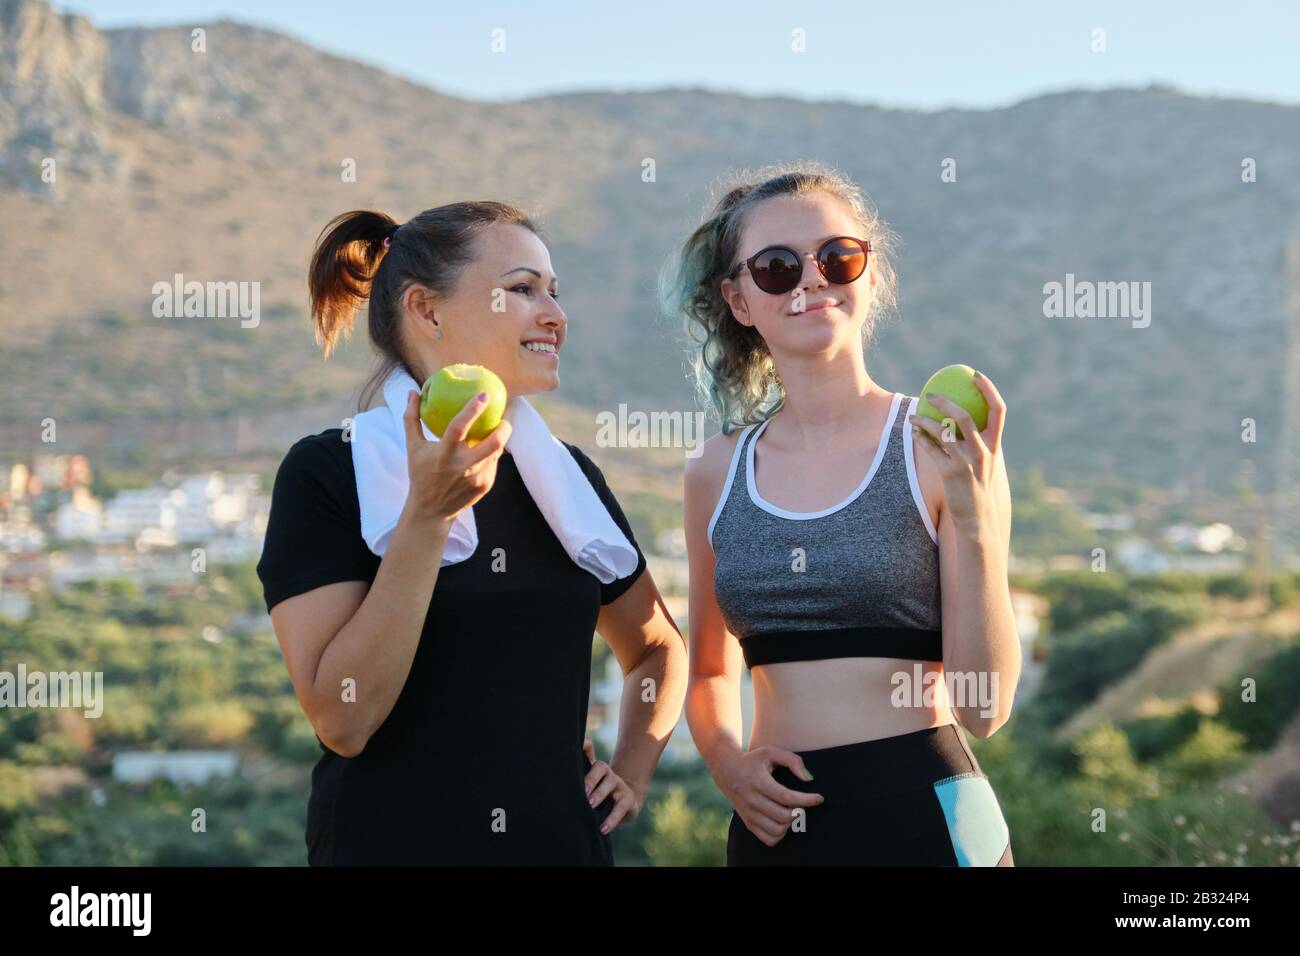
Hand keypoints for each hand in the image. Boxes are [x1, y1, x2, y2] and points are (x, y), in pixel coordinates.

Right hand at [400, 389, 512, 527]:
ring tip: (500, 427)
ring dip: (500, 438)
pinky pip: (494, 463)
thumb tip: (412, 392)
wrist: (431, 510)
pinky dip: (492, 453)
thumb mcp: (413, 447)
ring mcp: (476, 478)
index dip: (472, 410)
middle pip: (493, 444)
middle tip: (504, 417)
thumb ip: (412, 419)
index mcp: (444, 454)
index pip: (459, 428)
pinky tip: (489, 447)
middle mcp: (462, 466)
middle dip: (504, 427)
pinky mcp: (485, 485)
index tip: (484, 395)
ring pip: (497, 452)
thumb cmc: (421, 474)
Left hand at [583, 738, 641, 834]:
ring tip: (590, 806)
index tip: (577, 775)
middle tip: (582, 791)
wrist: (626, 802)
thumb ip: (583, 763)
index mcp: (599, 770)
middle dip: (591, 779)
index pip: (594, 762)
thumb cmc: (601, 791)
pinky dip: (611, 819)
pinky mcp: (628, 801)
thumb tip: (580, 743)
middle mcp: (610, 775)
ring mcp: (620, 786)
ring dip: (600, 795)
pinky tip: (602, 829)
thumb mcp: (591, 780)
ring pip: (611, 785)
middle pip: (602, 769)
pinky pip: (620, 808)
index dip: (587, 763)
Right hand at [713, 745, 822, 846]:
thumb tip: (808, 779)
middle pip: (783, 816)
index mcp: (758, 782)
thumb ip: (792, 761)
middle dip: (800, 811)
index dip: (806, 800)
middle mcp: (752, 800)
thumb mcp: (770, 751)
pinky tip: (783, 821)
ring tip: (793, 811)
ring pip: (777, 830)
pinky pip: (768, 839)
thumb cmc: (753, 760)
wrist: (726, 770)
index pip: (786, 797)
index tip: (819, 798)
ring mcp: (749, 814)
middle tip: (804, 803)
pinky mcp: (748, 822)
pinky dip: (780, 834)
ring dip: (790, 823)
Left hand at [908, 371, 1005, 534]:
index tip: (975, 375)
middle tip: (930, 394)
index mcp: (995, 445)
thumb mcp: (986, 464)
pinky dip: (921, 439)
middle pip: (964, 416)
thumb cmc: (979, 487)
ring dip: (924, 421)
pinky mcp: (951, 474)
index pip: (998, 410)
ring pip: (943, 432)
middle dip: (945, 401)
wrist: (978, 519)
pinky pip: (932, 450)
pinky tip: (913, 434)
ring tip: (913, 417)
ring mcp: (967, 462)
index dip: (988, 389)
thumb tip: (964, 422)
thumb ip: (979, 443)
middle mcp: (983, 450)